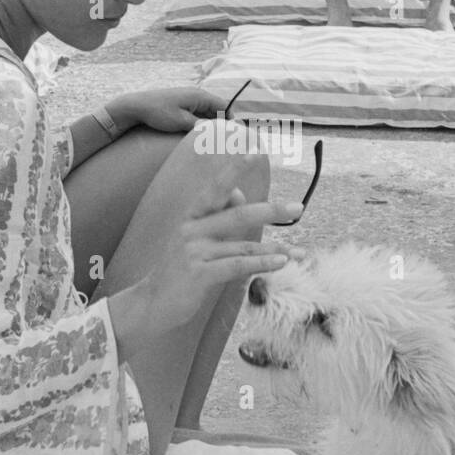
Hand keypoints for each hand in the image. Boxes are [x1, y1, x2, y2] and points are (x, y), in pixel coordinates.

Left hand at [104, 88, 228, 135]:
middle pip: (217, 110)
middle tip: (223, 141)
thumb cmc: (158, 112)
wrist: (136, 106)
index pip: (224, 106)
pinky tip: (198, 136)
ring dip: (209, 125)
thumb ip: (200, 126)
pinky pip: (197, 115)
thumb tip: (217, 132)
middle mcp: (197, 95)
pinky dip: (200, 124)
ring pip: (207, 114)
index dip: (230, 120)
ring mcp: (189, 100)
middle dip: (220, 124)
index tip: (232, 135)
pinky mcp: (182, 106)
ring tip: (212, 140)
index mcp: (199, 96)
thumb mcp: (181, 122)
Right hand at [106, 172, 305, 353]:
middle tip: (298, 208)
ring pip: (243, 244)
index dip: (234, 168)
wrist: (154, 304)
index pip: (217, 187)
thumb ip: (219, 216)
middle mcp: (192, 229)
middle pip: (238, 214)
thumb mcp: (196, 239)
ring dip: (276, 247)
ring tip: (301, 251)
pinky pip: (237, 265)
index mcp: (192, 216)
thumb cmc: (180, 270)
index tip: (254, 150)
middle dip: (271, 210)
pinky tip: (282, 263)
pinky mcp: (199, 274)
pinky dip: (262, 263)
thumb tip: (239, 193)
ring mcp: (194, 252)